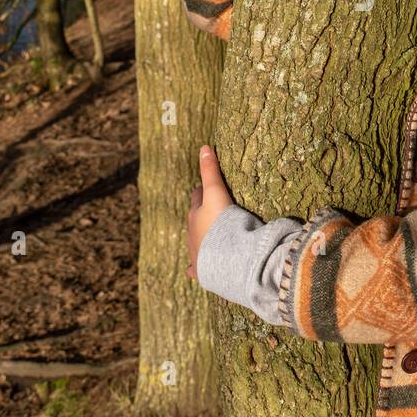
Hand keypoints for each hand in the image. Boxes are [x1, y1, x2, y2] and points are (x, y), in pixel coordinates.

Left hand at [186, 144, 234, 281]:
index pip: (198, 198)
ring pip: (195, 243)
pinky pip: (195, 269)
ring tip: (206, 238)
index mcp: (196, 215)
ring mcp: (196, 253)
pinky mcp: (201, 270)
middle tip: (207, 211)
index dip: (203, 192)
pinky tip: (192, 271)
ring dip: (200, 239)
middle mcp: (192, 234)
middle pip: (195, 220)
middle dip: (200, 215)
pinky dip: (194, 268)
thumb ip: (211, 171)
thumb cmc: (221, 224)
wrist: (225, 258)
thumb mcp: (216, 193)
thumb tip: (203, 146)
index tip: (206, 188)